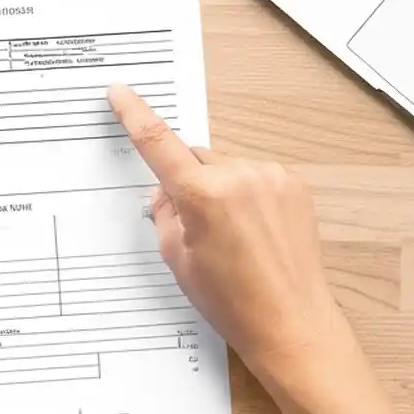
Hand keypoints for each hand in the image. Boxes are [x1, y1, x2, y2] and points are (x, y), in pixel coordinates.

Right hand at [107, 85, 350, 378]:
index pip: (158, 143)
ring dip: (218, 188)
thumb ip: (165, 214)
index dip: (135, 115)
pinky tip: (253, 231)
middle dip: (187, 182)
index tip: (119, 92)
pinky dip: (245, 194)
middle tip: (192, 225)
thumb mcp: (178, 259)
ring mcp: (271, 177)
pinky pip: (254, 175)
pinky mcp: (293, 185)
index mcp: (203, 195)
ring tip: (230, 236)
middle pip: (195, 158)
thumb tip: (166, 191)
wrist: (291, 322)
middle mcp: (239, 176)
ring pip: (225, 167)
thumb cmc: (231, 301)